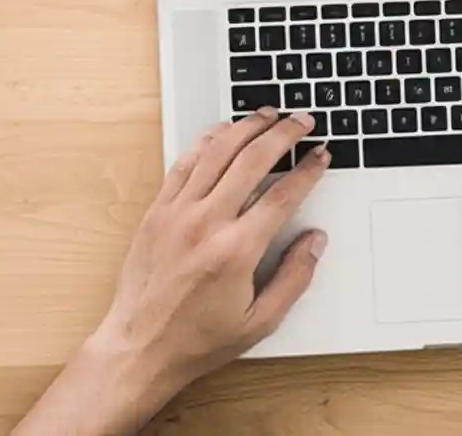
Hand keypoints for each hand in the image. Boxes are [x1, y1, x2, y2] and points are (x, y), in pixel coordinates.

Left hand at [15, 108, 329, 434]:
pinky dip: (206, 141)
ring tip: (267, 114)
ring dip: (246, 127)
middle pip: (252, 159)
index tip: (320, 156)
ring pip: (216, 151)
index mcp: (237, 250)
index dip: (308, 169)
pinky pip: (183, 164)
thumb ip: (295, 277)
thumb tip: (315, 240)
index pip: (284, 194)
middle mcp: (206, 224)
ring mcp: (177, 214)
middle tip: (301, 121)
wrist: (140, 348)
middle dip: (283, 133)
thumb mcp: (261, 320)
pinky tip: (223, 132)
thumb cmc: (198, 339)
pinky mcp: (157, 212)